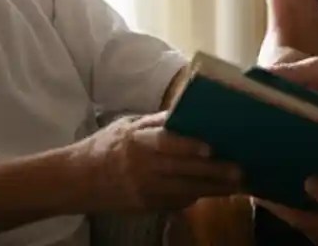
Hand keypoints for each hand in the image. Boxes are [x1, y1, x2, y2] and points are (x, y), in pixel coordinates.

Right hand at [78, 112, 241, 212]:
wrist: (77, 181)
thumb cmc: (106, 146)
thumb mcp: (128, 125)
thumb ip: (157, 122)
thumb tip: (189, 111)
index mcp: (136, 140)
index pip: (165, 143)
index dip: (188, 146)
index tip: (211, 148)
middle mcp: (141, 167)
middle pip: (183, 171)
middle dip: (214, 173)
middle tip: (240, 172)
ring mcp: (144, 190)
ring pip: (185, 190)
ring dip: (213, 189)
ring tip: (237, 184)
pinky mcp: (146, 206)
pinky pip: (176, 202)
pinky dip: (196, 196)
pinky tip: (213, 192)